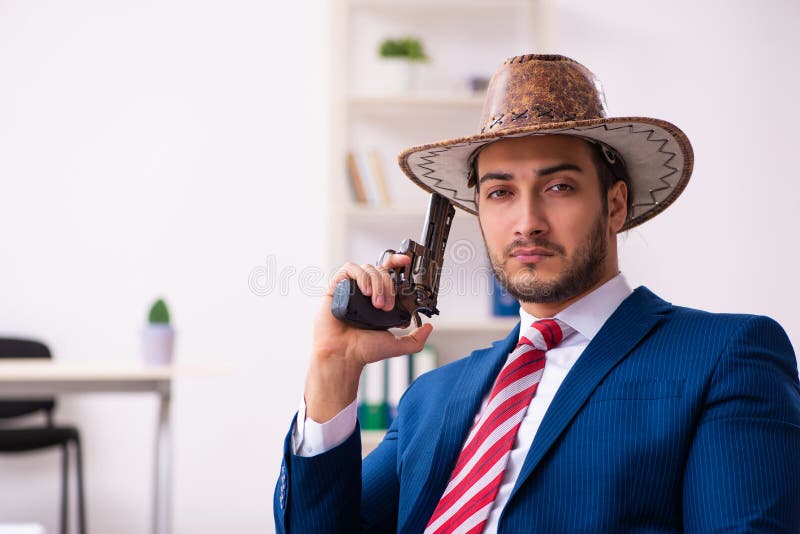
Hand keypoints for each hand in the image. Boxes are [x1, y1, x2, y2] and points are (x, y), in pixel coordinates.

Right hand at [304, 253, 433, 422]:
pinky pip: (348, 269)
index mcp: (378, 299)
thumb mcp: (397, 345)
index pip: (388, 273)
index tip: (406, 262)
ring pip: (367, 269)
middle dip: (388, 285)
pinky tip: (364, 291)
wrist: (344, 355)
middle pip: (381, 271)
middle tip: (386, 305)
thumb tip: (429, 327)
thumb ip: (416, 339)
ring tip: (375, 303)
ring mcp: (350, 288)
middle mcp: (364, 291)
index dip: (397, 262)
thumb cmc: (364, 351)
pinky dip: (360, 276)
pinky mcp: (336, 287)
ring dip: (377, 283)